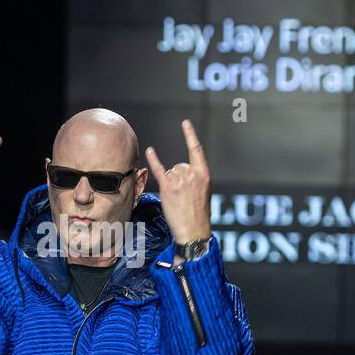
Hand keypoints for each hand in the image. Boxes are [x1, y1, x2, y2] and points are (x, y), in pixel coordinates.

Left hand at [145, 119, 211, 244]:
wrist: (194, 230)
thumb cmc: (199, 215)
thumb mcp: (204, 192)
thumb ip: (195, 179)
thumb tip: (181, 173)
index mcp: (204, 174)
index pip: (196, 150)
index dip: (190, 135)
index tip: (185, 123)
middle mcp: (192, 174)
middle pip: (179, 166)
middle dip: (178, 179)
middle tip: (183, 197)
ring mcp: (180, 180)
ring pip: (170, 172)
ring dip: (171, 184)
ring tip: (178, 199)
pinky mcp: (168, 187)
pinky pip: (159, 170)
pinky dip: (154, 160)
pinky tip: (150, 151)